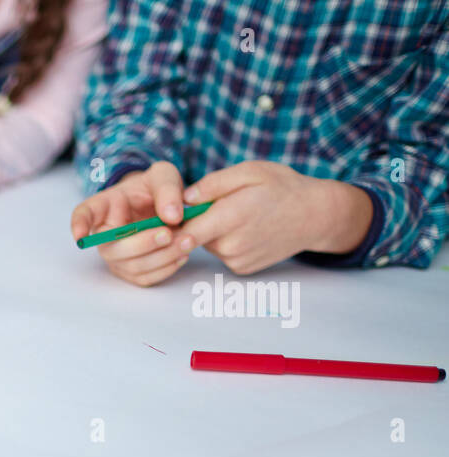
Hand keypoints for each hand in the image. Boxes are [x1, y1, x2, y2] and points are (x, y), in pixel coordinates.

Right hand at [70, 160, 191, 286]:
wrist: (165, 206)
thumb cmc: (155, 189)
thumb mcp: (163, 176)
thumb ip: (167, 190)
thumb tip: (172, 217)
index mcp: (104, 207)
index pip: (83, 215)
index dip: (78, 226)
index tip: (80, 237)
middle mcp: (104, 236)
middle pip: (112, 249)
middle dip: (142, 244)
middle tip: (169, 232)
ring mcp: (117, 257)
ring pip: (132, 266)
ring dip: (162, 257)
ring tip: (187, 241)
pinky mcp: (132, 272)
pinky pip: (146, 278)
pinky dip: (167, 268)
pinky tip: (182, 254)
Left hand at [178, 161, 373, 273]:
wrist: (315, 215)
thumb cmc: (282, 187)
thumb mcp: (248, 172)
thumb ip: (213, 184)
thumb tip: (182, 198)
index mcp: (232, 217)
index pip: (188, 232)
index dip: (169, 230)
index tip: (156, 228)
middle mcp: (232, 244)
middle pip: (194, 236)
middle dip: (196, 222)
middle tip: (218, 205)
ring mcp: (237, 259)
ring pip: (207, 245)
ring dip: (212, 232)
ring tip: (240, 216)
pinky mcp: (241, 269)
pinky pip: (221, 254)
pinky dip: (225, 242)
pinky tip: (247, 231)